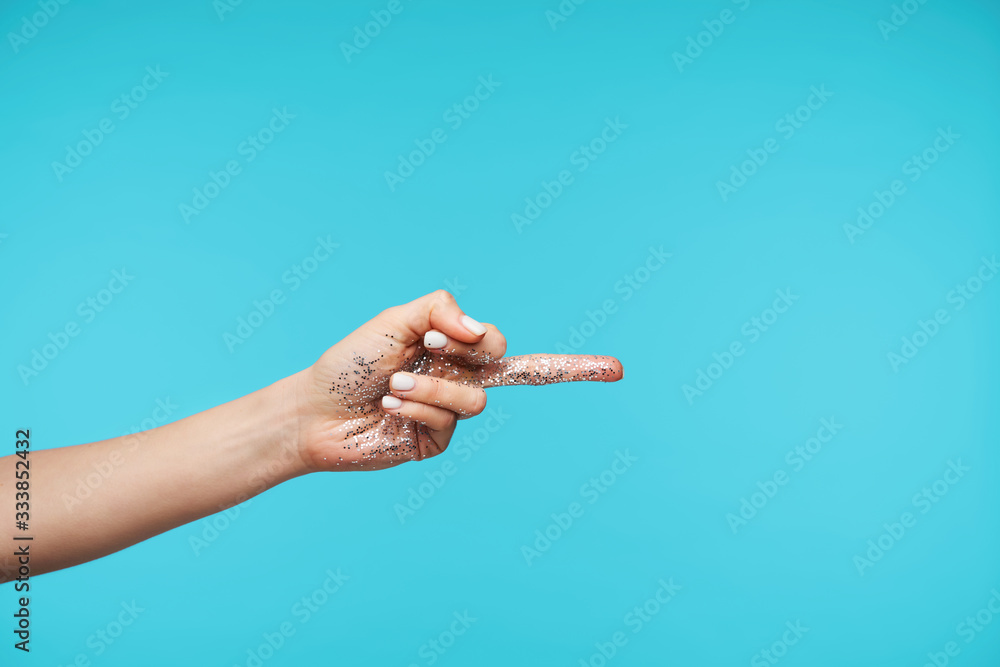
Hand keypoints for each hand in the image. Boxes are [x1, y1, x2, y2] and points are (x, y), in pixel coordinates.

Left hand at [294, 291, 622, 470]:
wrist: (315, 410)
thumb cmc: (352, 361)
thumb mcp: (395, 319)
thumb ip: (442, 308)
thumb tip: (485, 332)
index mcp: (455, 349)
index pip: (514, 350)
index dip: (568, 364)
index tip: (615, 372)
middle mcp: (460, 380)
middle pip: (512, 370)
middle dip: (472, 355)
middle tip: (426, 344)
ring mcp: (450, 414)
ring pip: (477, 399)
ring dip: (433, 386)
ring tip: (395, 384)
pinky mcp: (435, 443)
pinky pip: (449, 422)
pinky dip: (419, 408)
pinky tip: (391, 407)